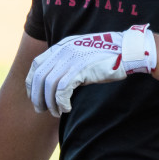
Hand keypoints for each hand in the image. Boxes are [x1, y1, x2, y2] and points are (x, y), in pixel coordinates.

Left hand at [25, 24, 155, 116]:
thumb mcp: (83, 54)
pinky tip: (66, 109)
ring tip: (56, 112)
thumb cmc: (108, 55)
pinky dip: (61, 102)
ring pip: (49, 85)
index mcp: (62, 46)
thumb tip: (58, 82)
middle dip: (37, 96)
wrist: (127, 50)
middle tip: (41, 110)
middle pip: (40, 77)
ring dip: (50, 103)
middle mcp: (63, 51)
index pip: (37, 65)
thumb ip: (69, 62)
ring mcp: (72, 59)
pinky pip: (62, 90)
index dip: (31, 82)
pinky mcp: (81, 69)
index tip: (33, 96)